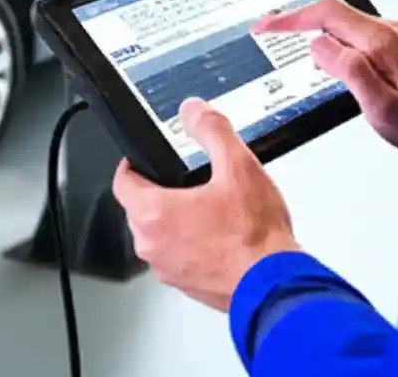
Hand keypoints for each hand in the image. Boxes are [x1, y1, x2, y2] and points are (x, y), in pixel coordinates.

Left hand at [112, 98, 299, 311]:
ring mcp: (167, 269)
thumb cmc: (254, 236)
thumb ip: (212, 131)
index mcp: (154, 213)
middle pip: (140, 209)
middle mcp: (153, 245)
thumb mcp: (238, 166)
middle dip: (159, 192)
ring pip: (159, 236)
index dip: (133, 165)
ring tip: (209, 210)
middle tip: (187, 182)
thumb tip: (194, 111)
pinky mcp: (186, 286)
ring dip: (176, 222)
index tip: (143, 160)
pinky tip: (220, 238)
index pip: (123, 181)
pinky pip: (178, 258)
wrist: (274, 283)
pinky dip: (191, 246)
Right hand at [254, 0, 397, 165]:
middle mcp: (391, 30)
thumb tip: (321, 46)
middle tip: (268, 30)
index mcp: (383, 42)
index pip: (327, 15)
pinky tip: (329, 56)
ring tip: (292, 45)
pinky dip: (336, 40)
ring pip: (346, 23)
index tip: (266, 25)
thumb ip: (350, 71)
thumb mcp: (381, 107)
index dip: (291, 18)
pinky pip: (359, 34)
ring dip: (317, 31)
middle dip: (297, 19)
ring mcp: (396, 35)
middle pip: (334, 12)